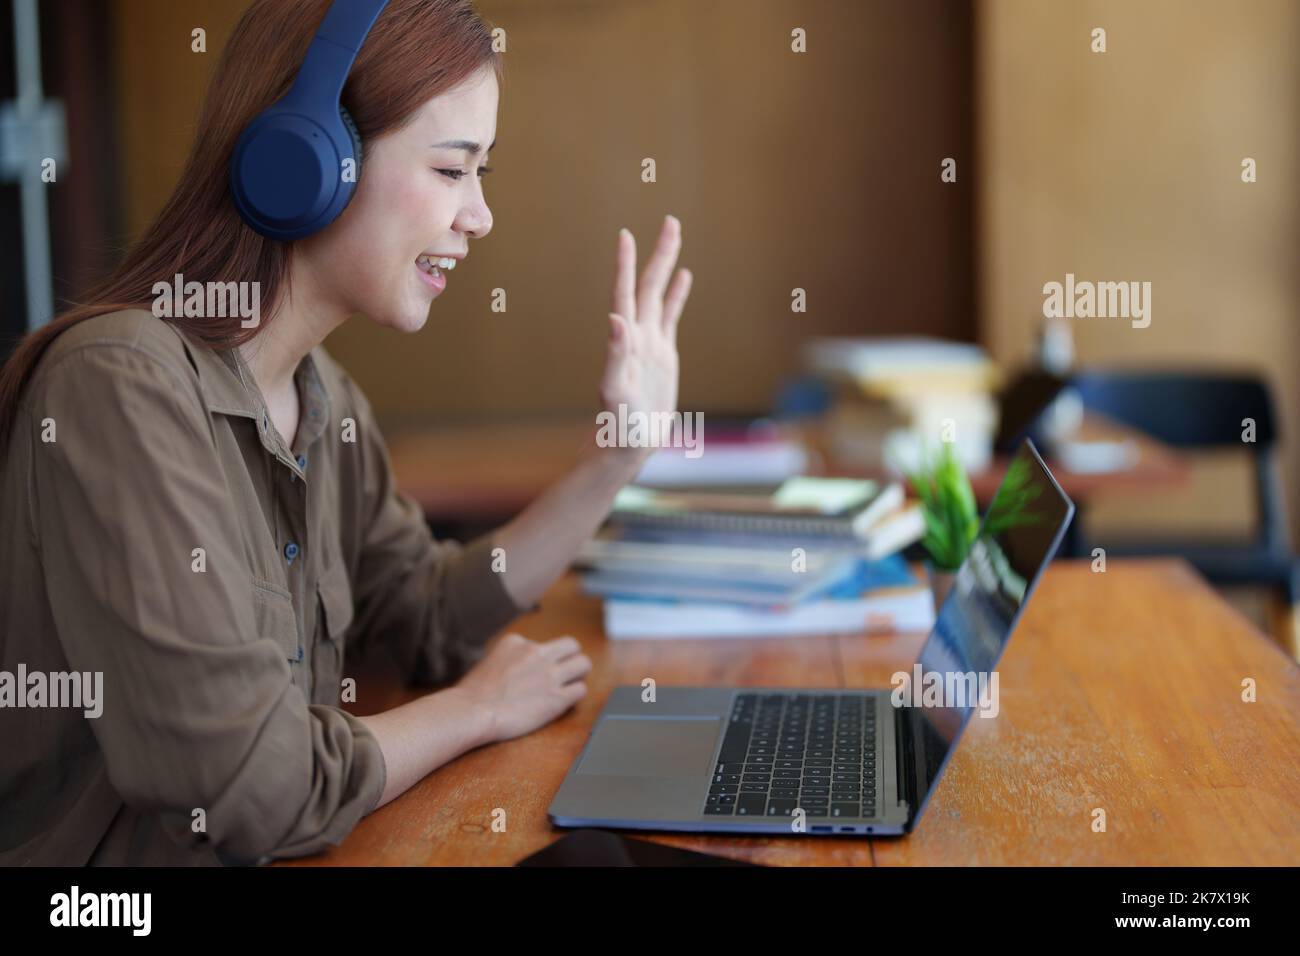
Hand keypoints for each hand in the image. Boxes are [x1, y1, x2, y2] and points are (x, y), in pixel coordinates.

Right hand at [455, 633, 591, 742]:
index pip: (544, 644)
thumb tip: (521, 668)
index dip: (543, 660)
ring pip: (584, 664)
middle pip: (572, 646)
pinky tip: (563, 702)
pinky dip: (575, 696)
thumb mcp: (491, 661)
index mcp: (518, 642)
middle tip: (564, 673)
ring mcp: (550, 674)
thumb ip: (511, 659)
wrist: (472, 711)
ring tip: (568, 686)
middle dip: (571, 659)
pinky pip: (580, 690)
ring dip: (578, 675)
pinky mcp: (557, 698)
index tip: (536, 673)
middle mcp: (537, 653)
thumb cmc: (473, 694)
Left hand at [599, 216, 693, 463]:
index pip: (624, 294)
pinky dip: (676, 296)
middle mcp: (635, 335)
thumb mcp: (615, 392)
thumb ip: (615, 357)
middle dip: (658, 254)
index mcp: (624, 341)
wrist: (627, 444)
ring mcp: (649, 343)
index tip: (626, 236)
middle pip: (647, 286)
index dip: (625, 265)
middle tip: (670, 222)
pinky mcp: (663, 354)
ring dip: (667, 267)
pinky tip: (684, 277)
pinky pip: (671, 317)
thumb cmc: (618, 424)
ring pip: (660, 296)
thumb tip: (615, 320)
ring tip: (674, 237)